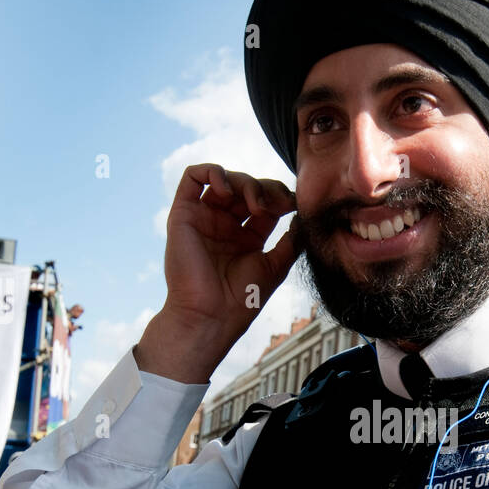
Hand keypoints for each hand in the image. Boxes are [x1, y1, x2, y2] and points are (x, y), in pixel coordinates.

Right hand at [136, 164, 297, 382]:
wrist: (211, 316)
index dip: (281, 197)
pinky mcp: (184, 214)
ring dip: (246, 182)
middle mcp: (224, 225)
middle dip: (267, 189)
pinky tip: (228, 190)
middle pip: (247, 187)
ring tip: (256, 204)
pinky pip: (193, 177)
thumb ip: (291, 241)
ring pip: (226, 179)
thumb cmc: (242, 299)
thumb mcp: (276, 266)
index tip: (294, 206)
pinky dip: (213, 172)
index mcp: (246, 237)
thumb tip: (304, 217)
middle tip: (279, 205)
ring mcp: (204, 218)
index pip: (265, 202)